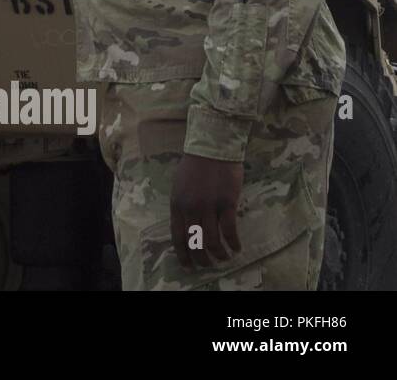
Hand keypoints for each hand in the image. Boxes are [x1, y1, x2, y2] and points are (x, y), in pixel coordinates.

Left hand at [170, 153, 242, 267]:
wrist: (212, 149)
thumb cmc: (194, 167)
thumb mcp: (178, 187)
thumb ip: (181, 207)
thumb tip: (185, 227)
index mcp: (177, 205)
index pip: (178, 236)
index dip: (183, 254)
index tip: (188, 266)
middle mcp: (191, 208)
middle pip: (195, 242)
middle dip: (201, 258)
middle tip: (208, 265)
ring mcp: (209, 206)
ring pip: (212, 240)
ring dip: (219, 254)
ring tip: (224, 258)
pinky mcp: (227, 203)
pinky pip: (230, 230)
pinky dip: (233, 242)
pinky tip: (236, 248)